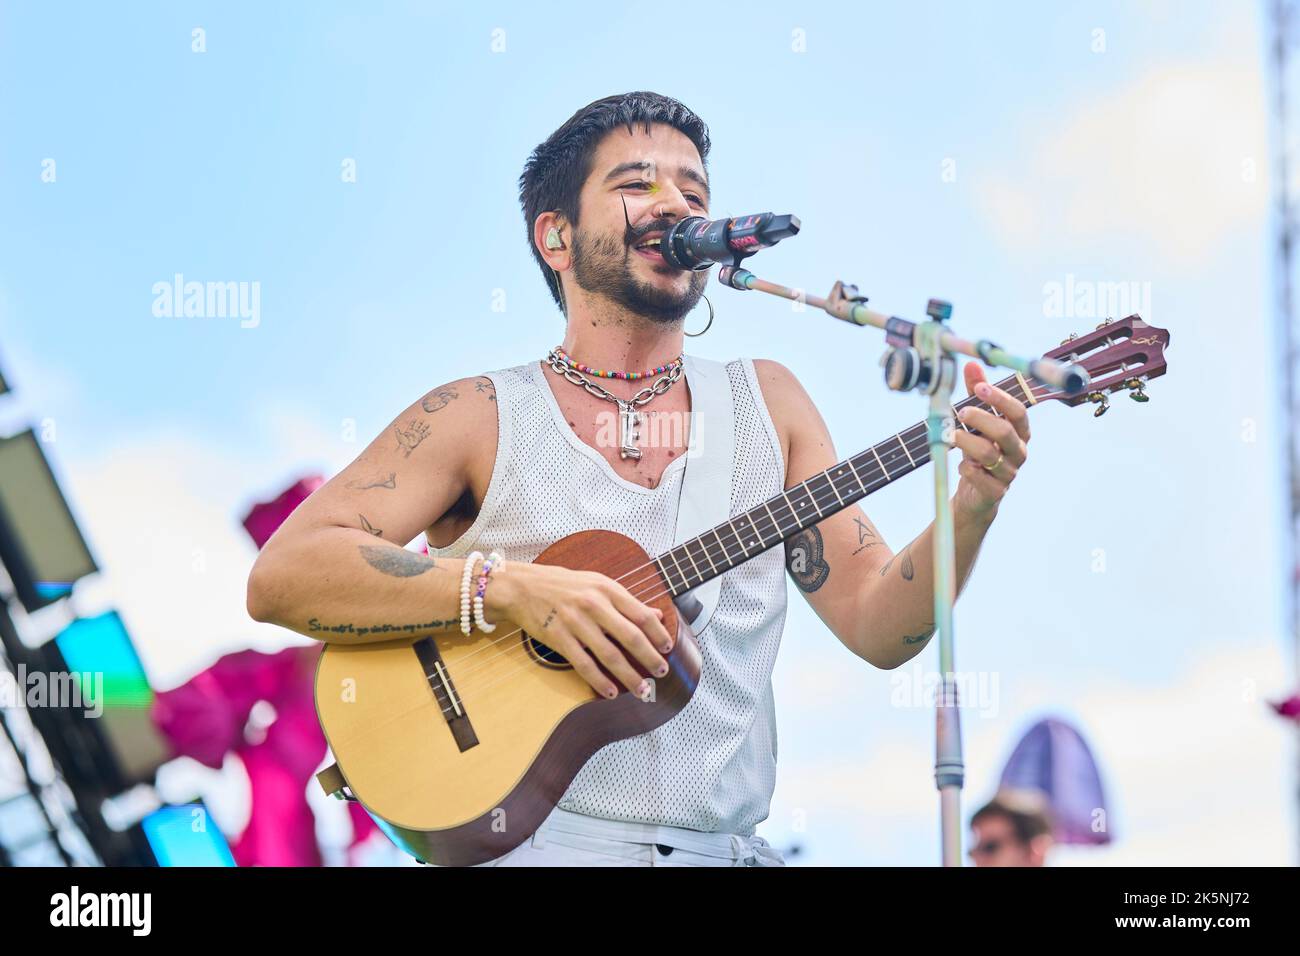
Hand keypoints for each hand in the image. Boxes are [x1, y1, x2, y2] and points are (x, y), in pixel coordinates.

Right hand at [485, 561, 673, 699]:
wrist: (523, 587)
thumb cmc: (564, 584)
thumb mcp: (598, 583)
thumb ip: (627, 601)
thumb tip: (656, 615)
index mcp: (606, 589)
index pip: (640, 614)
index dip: (657, 634)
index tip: (667, 648)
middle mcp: (593, 605)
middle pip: (629, 637)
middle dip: (649, 658)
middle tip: (662, 672)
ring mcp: (575, 623)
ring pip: (609, 655)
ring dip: (629, 675)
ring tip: (642, 689)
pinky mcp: (559, 639)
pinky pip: (584, 665)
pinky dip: (600, 681)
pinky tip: (611, 692)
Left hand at [951, 362, 1029, 521]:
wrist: (975, 495)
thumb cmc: (978, 452)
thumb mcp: (976, 423)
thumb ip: (975, 394)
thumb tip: (971, 364)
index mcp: (1018, 432)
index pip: (1017, 412)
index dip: (1000, 399)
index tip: (979, 387)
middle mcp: (1018, 452)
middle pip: (1005, 432)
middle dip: (981, 419)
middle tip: (960, 411)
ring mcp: (1009, 473)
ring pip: (990, 455)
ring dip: (967, 442)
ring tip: (951, 435)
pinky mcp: (996, 492)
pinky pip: (981, 478)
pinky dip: (967, 469)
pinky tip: (960, 465)